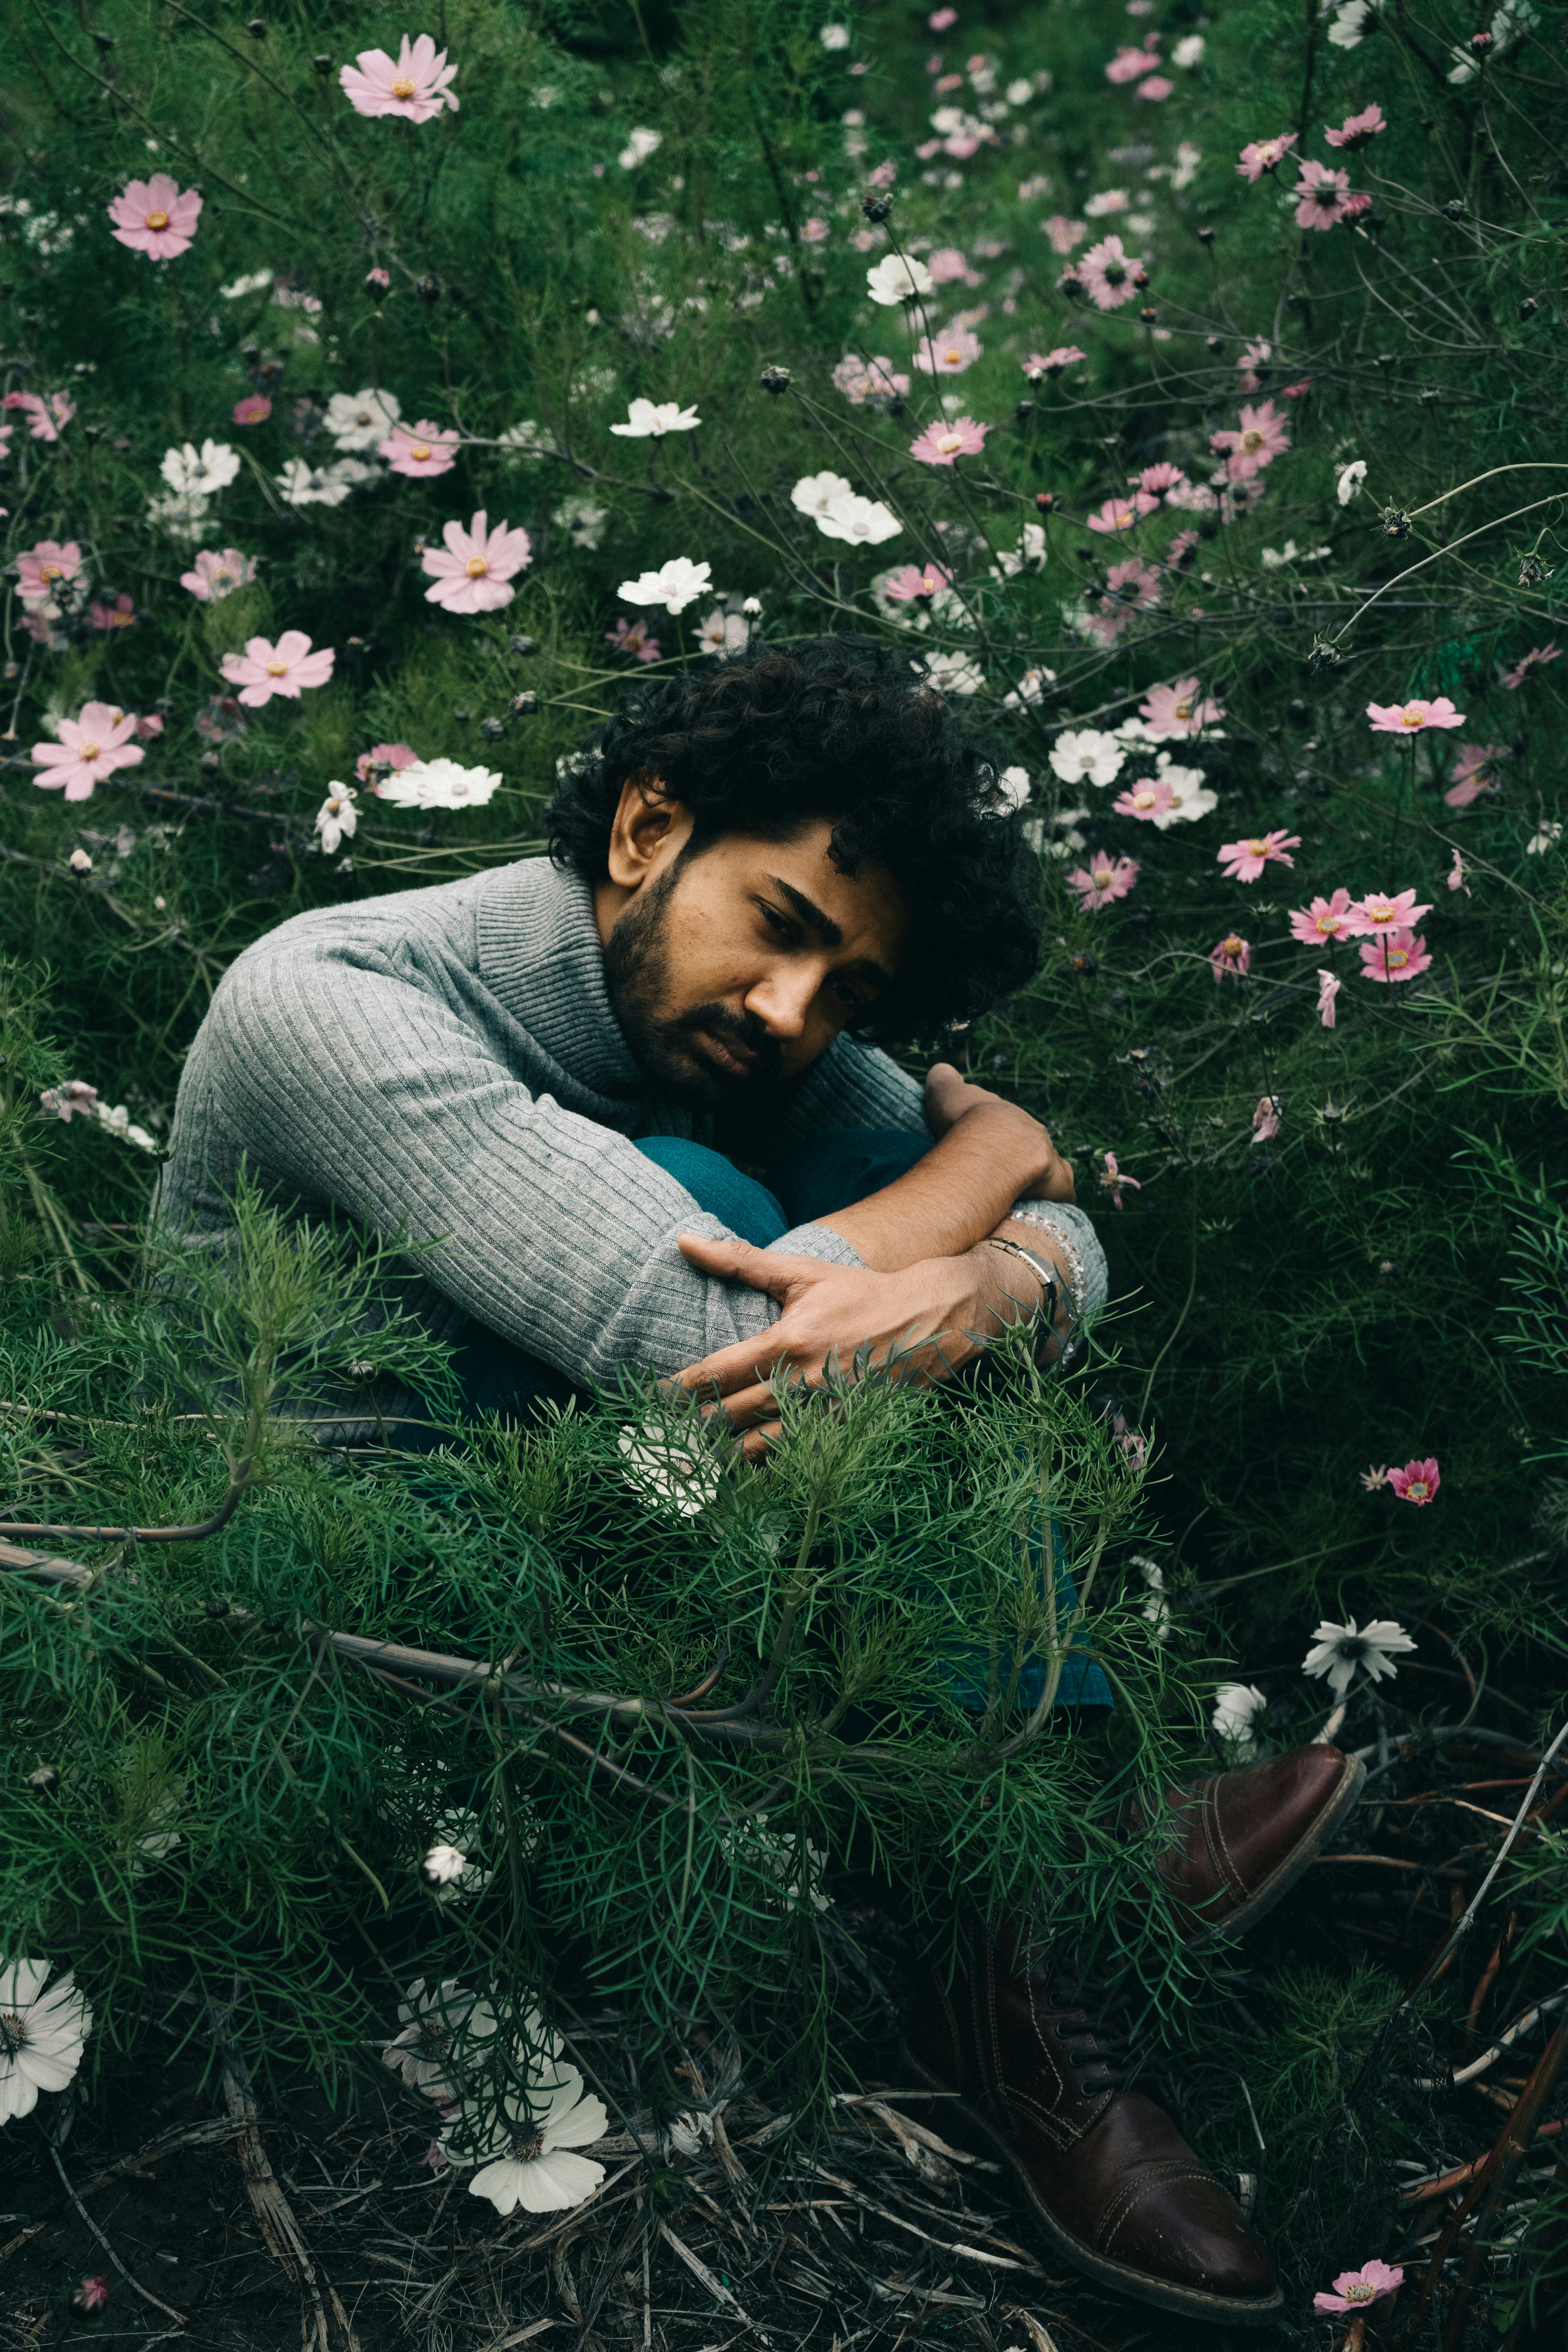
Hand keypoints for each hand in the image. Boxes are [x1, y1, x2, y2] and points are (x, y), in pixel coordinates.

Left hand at [671, 1232, 1042, 1455]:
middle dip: (693, 1428)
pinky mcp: (846, 1430)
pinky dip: (768, 1473)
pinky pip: (798, 1461)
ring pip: (760, 1448)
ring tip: (695, 1462)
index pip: (716, 1372)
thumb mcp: (802, 1273)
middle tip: (663, 1437)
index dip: (679, 1388)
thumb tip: (685, 1241)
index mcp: (786, 1342)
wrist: (932, 1319)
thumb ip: (740, 1260)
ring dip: (724, 1457)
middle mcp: (802, 1382)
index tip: (653, 1398)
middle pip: (731, 1416)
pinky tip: (745, 1479)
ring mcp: (826, 1412)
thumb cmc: (861, 1293)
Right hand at [923, 1061, 1075, 1203]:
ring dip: (1038, 1181)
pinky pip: (1061, 1195)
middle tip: (996, 1179)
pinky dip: (1054, 1203)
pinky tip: (1039, 1211)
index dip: (994, 1138)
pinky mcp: (1059, 1184)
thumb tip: (942, 1070)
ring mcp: (1050, 1158)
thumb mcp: (946, 1092)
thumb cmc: (964, 1121)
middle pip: (1029, 1147)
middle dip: (1017, 1160)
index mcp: (1009, 1117)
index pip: (1006, 1126)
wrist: (991, 1146)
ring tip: (1019, 1196)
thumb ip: (944, 1079)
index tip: (980, 1149)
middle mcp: (1035, 1134)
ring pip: (1049, 1169)